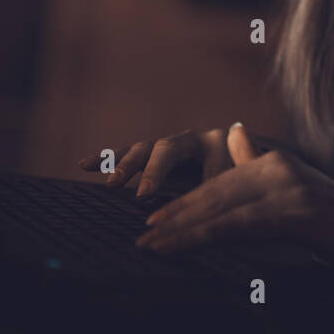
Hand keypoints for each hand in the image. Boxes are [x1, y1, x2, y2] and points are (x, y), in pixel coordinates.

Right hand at [78, 125, 258, 196]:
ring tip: (110, 181)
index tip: (154, 195)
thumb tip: (221, 193)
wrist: (245, 162)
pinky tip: (85, 164)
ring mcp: (171, 144)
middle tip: (134, 191)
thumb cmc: (247, 177)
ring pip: (144, 149)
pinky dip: (109, 159)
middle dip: (149, 170)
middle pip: (166, 149)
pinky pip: (129, 154)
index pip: (196, 156)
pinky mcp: (154, 154)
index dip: (173, 174)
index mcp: (217, 141)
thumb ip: (237, 179)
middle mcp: (191, 138)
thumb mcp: (247, 179)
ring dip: (125, 165)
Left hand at [135, 123, 333, 271]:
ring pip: (222, 211)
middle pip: (216, 194)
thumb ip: (256, 158)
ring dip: (183, 230)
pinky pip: (238, 226)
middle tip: (145, 234)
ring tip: (154, 244)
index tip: (156, 219)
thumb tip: (232, 130)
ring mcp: (286, 190)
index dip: (185, 201)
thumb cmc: (326, 216)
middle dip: (177, 216)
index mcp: (272, 161)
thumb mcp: (289, 183)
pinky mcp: (292, 213)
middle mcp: (277, 169)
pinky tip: (183, 245)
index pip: (219, 182)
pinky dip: (204, 236)